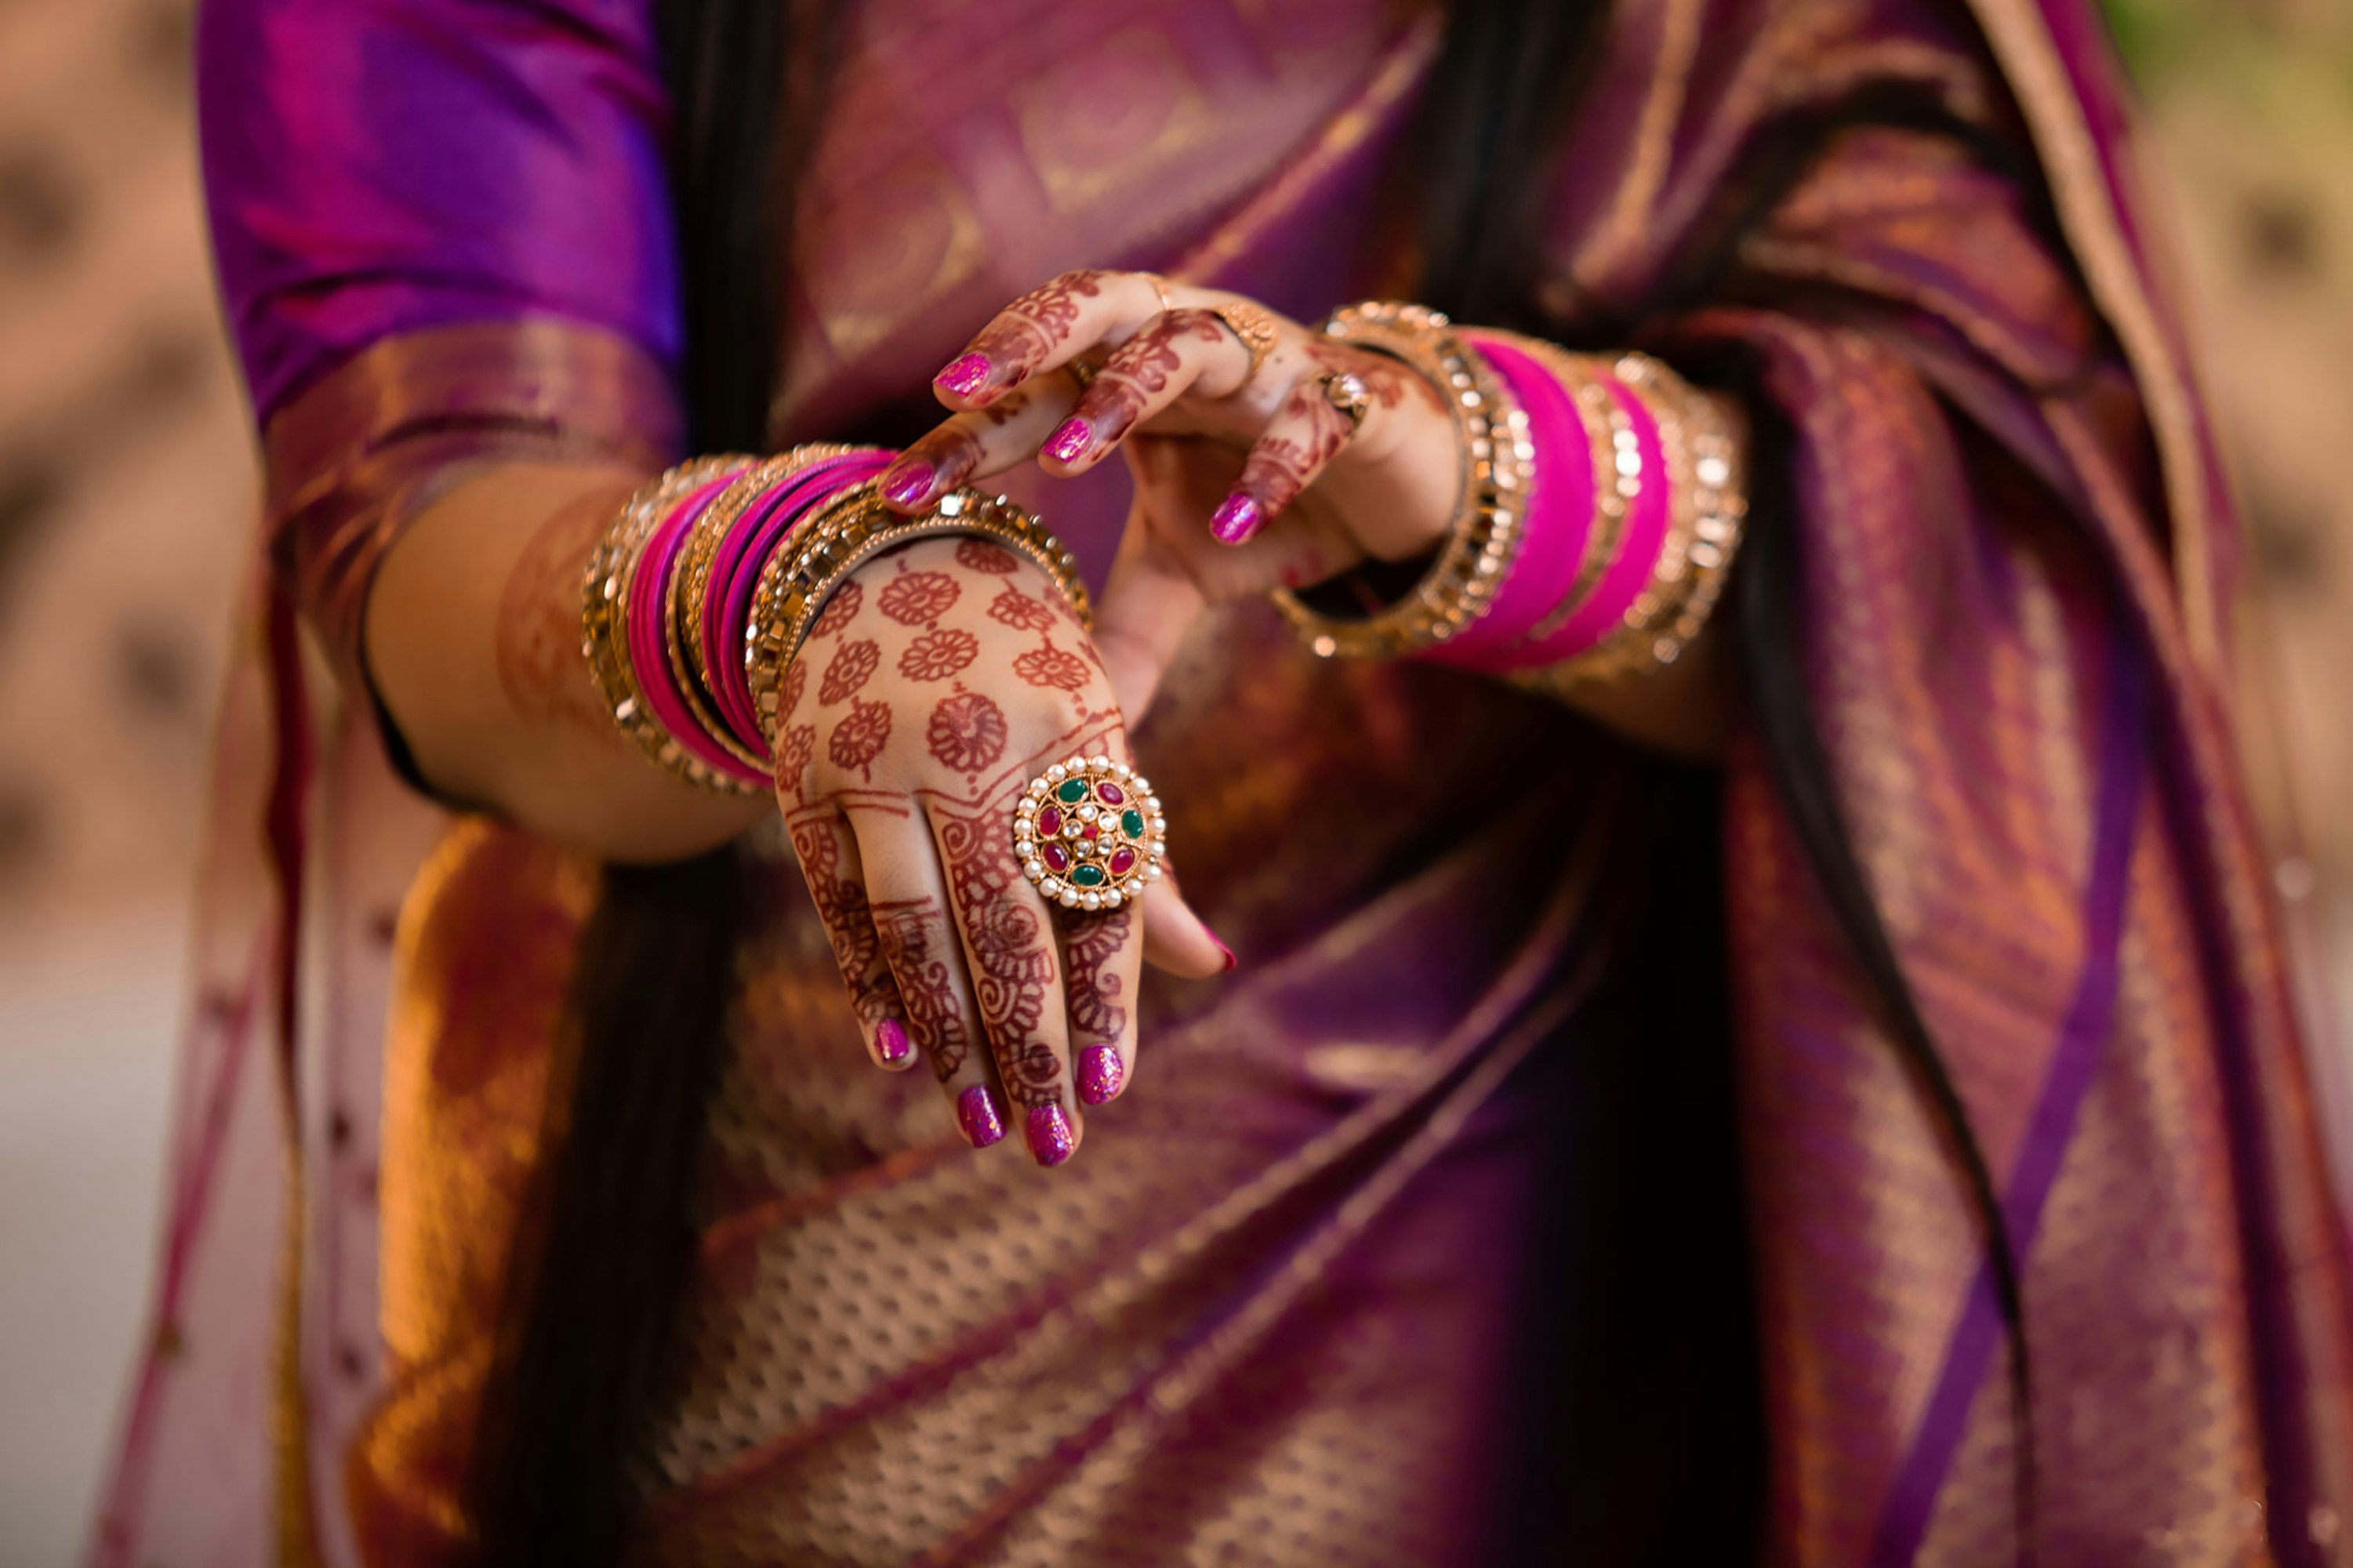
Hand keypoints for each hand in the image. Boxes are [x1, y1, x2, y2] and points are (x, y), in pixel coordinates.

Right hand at [772, 535, 1226, 1166]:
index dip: (1104, 988)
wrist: (884, 561)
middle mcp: (977, 744)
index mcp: (1075, 727)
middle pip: (1007, 920)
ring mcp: (882, 758)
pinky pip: (839, 898)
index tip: (1110, 1084)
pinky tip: (896, 1050)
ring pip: (917, 921)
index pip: (1094, 884)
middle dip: (1032, 1041)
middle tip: (1054, 1141)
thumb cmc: (1021, 674)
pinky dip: (868, 978)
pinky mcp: (808, 774)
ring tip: (983, 1121)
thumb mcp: (1094, 735)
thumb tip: (1213, 968)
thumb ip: (1138, 856)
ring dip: (951, 1033)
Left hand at [876, 270, 1463, 715]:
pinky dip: (1268, 470)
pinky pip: (1305, 423)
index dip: (966, 438)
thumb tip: (1059, 733)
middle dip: (1025, 340)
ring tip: (1070, 459)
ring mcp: (1270, 364)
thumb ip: (1116, 635)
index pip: (1034, 393)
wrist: (1402, 487)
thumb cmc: (1265, 507)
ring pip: (1189, 340)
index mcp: (1129, 378)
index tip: (897, 489)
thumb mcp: (1180, 576)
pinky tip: (1232, 531)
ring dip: (1125, 393)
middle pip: (1096, 307)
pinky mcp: (1349, 399)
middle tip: (959, 388)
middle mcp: (1190, 348)